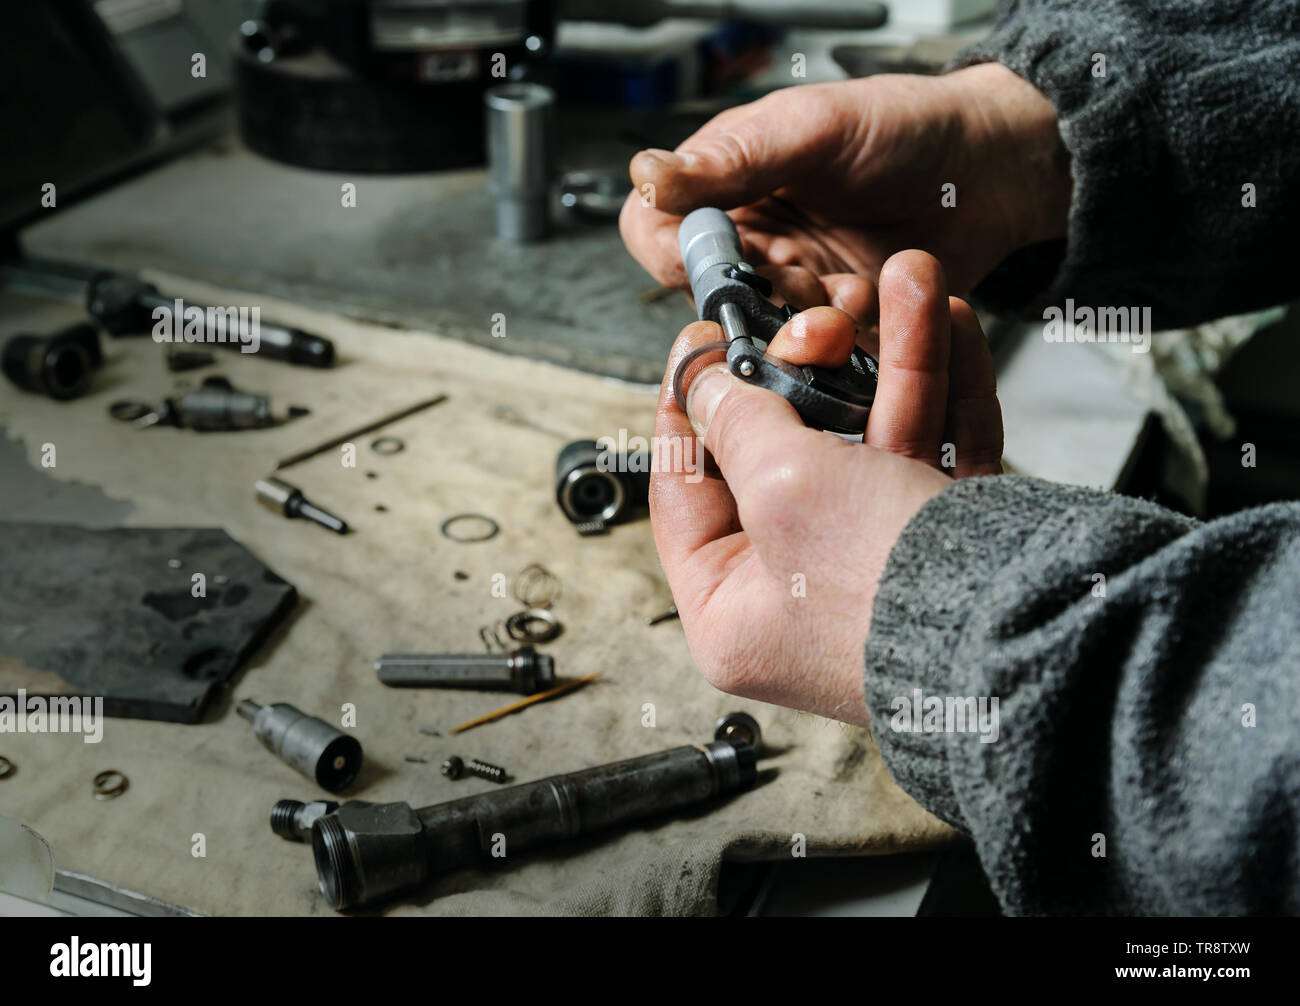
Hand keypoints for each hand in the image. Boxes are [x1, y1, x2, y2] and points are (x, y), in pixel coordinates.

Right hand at [621, 63, 1069, 299]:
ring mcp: (793, 287)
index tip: (725, 261)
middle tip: (805, 279)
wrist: (991, 169)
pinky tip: (876, 301)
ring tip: (854, 287)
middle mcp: (751, 241)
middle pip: (710, 297)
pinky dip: (847, 340)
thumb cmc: (906, 127)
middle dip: (759, 299)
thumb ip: (732, 160)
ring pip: (763, 336)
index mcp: (726, 185)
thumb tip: (647, 176)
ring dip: (808, 323)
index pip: (657, 231)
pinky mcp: (836, 326)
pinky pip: (819, 357)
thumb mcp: (814, 128)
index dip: (677, 256)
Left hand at [650, 251, 1002, 723]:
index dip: (689, 409)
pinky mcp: (940, 547)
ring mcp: (874, 569)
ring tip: (908, 282)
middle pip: (784, 453)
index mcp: (732, 610)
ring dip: (892, 355)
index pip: (687, 490)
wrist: (1024, 634)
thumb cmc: (886, 591)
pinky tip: (948, 325)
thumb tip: (702, 384)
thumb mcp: (780, 485)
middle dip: (812, 365)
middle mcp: (798, 593)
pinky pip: (933, 450)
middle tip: (817, 311)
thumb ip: (735, 423)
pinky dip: (944, 389)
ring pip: (869, 437)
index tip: (699, 345)